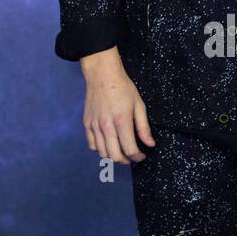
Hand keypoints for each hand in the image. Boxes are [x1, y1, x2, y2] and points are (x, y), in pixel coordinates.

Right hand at [80, 47, 155, 162]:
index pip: (129, 150)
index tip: (142, 155)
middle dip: (125, 160)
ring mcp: (94, 126)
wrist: (102, 75)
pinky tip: (108, 143)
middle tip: (132, 156)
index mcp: (122, 121)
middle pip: (114, 156)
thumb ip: (144, 127)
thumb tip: (150, 144)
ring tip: (121, 151)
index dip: (138, 157)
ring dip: (113, 156)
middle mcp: (106, 126)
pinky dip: (100, 149)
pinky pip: (92, 145)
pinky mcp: (87, 124)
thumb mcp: (139, 105)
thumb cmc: (123, 88)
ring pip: (102, 153)